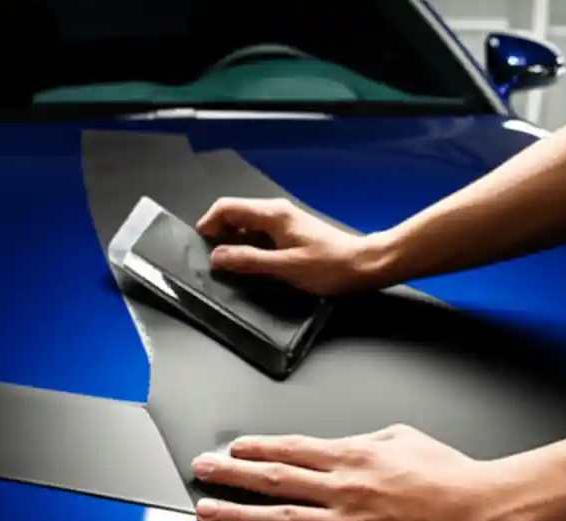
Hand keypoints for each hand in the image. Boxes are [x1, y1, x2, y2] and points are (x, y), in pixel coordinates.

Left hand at [191, 424, 511, 520]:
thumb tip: (349, 443)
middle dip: (233, 475)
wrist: (484, 510)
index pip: (293, 450)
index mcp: (354, 456)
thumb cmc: (452, 475)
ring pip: (281, 519)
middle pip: (275, 480)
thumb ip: (370, 440)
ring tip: (208, 512)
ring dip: (239, 514)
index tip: (232, 450)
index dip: (257, 449)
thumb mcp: (405, 437)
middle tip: (202, 472)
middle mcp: (343, 488)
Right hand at [197, 197, 394, 295]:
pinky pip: (259, 235)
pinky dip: (249, 247)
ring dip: (234, 243)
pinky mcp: (289, 233)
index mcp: (272, 214)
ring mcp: (283, 222)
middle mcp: (275, 212)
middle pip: (234, 215)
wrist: (363, 265)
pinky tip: (252, 266)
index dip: (208, 224)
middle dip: (219, 234)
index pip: (227, 207)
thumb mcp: (285, 267)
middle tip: (216, 261)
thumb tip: (217, 257)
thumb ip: (249, 260)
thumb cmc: (329, 266)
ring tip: (232, 267)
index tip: (202, 247)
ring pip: (246, 226)